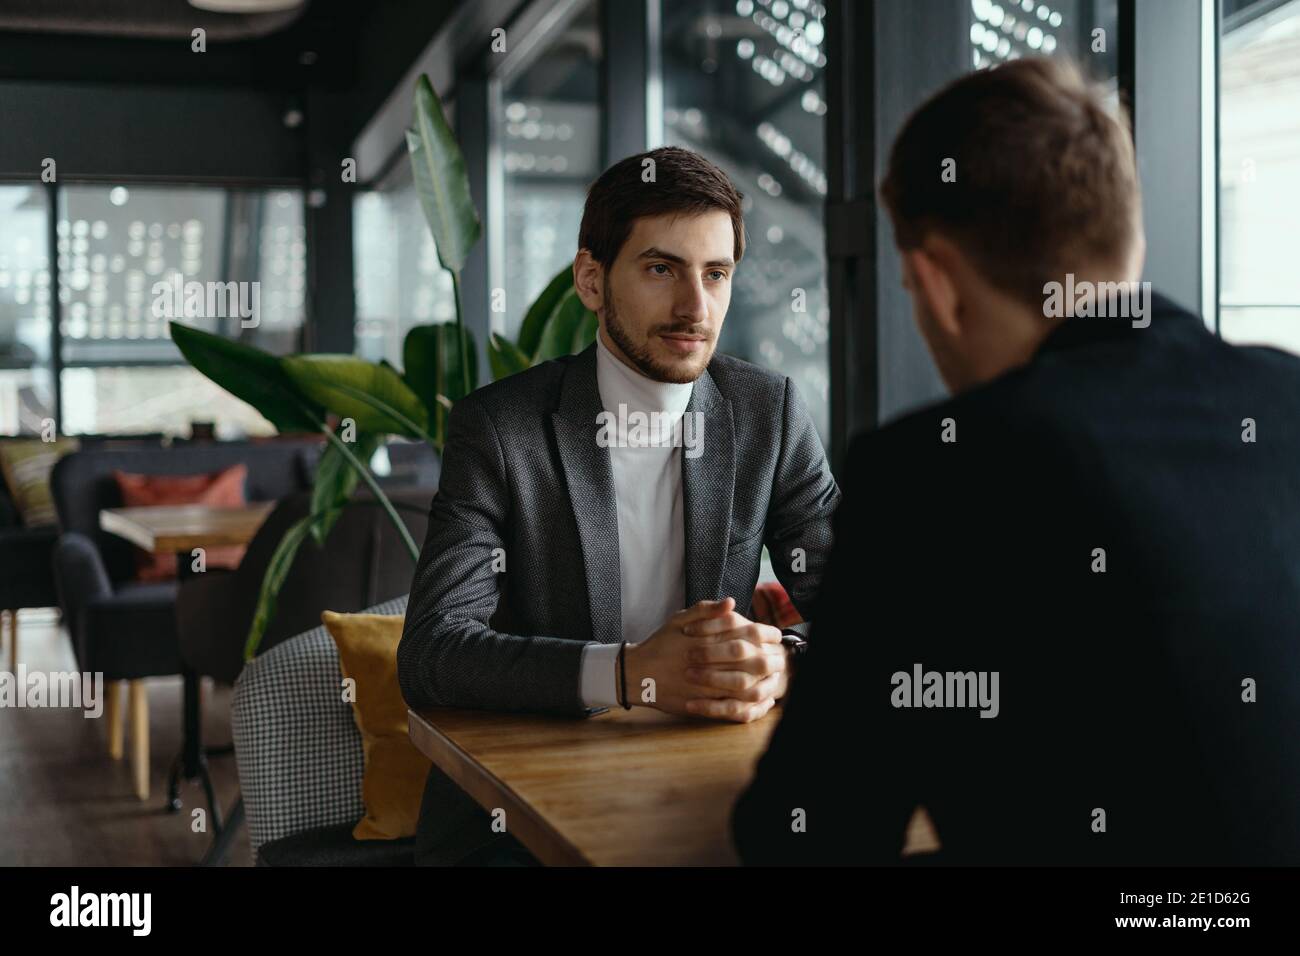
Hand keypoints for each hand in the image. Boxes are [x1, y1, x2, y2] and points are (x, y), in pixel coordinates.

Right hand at [624, 598, 772, 721]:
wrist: (636, 673)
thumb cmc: (660, 644)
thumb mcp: (679, 619)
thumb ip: (706, 609)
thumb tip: (732, 602)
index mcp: (707, 639)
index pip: (748, 634)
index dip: (767, 635)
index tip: (776, 636)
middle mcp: (709, 663)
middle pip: (752, 662)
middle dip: (770, 661)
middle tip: (780, 660)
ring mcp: (705, 687)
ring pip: (745, 688)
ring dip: (764, 684)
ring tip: (774, 680)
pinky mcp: (701, 706)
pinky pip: (732, 709)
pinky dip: (749, 706)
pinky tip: (759, 701)